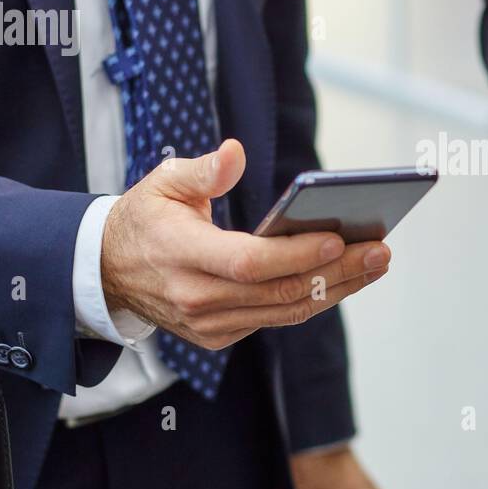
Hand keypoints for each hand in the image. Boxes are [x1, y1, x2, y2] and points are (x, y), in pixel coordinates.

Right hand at [101, 139, 389, 349]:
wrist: (106, 272)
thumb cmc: (144, 219)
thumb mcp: (161, 183)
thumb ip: (201, 171)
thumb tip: (236, 152)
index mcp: (181, 255)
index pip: (249, 262)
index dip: (295, 254)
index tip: (338, 239)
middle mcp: (196, 298)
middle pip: (278, 291)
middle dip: (337, 273)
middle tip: (381, 250)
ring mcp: (208, 324)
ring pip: (284, 312)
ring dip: (335, 289)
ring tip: (375, 264)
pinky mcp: (218, 336)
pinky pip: (274, 320)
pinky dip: (311, 300)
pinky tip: (343, 279)